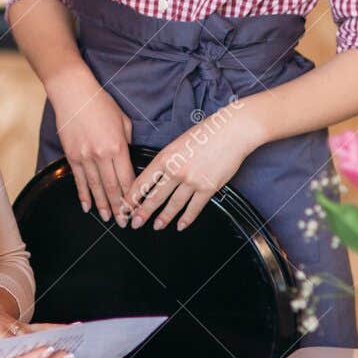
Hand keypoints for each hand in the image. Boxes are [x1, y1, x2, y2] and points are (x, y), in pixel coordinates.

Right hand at [47, 67, 134, 223]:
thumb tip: (128, 160)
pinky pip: (79, 180)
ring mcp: (84, 157)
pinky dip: (84, 195)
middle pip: (112, 188)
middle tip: (124, 223)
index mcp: (118, 147)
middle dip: (119, 208)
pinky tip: (87, 206)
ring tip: (108, 219)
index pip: (128, 179)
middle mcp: (101, 155)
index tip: (137, 209)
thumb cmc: (101, 103)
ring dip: (102, 206)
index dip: (133, 197)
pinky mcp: (71, 156)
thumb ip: (127, 143)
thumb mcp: (124, 121)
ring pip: (96, 188)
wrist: (73, 93)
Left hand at [126, 107, 262, 230]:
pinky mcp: (208, 188)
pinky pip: (194, 208)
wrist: (232, 132)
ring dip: (163, 218)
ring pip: (173, 205)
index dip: (132, 197)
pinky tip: (180, 225)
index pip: (143, 181)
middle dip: (142, 213)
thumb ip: (167, 159)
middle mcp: (176, 170)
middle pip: (154, 197)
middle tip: (134, 223)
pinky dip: (186, 219)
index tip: (125, 206)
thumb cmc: (207, 133)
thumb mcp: (178, 142)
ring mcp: (192, 181)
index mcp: (165, 157)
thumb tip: (158, 175)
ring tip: (156, 226)